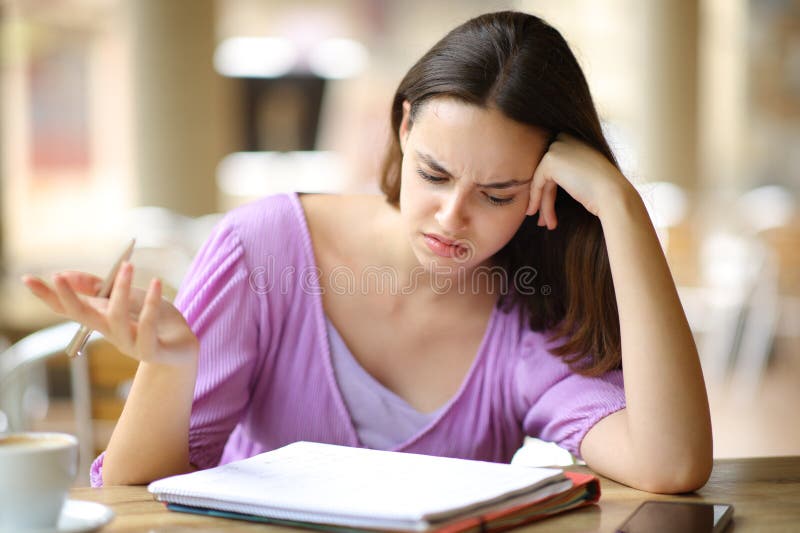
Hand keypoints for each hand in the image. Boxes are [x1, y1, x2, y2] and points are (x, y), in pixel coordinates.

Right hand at [22, 262, 197, 365]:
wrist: (183, 349)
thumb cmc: (155, 321)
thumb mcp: (129, 299)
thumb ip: (101, 288)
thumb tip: (68, 274)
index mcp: (102, 320)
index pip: (68, 308)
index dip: (48, 296)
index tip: (27, 279)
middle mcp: (111, 333)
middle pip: (82, 316)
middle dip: (67, 298)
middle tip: (57, 277)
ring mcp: (130, 344)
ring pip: (117, 318)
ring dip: (122, 290)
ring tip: (129, 266)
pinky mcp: (152, 351)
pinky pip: (148, 326)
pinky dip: (153, 304)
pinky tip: (157, 284)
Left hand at [526, 133, 630, 228]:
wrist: (612, 193)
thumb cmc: (603, 190)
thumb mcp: (584, 175)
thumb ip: (567, 173)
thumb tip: (546, 184)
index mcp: (576, 139)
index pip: (556, 167)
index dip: (551, 190)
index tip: (548, 209)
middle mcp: (566, 138)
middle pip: (548, 174)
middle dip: (545, 198)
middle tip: (543, 219)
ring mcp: (558, 147)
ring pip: (543, 180)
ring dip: (543, 203)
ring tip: (544, 224)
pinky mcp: (550, 159)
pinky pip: (537, 182)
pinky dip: (536, 198)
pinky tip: (535, 212)